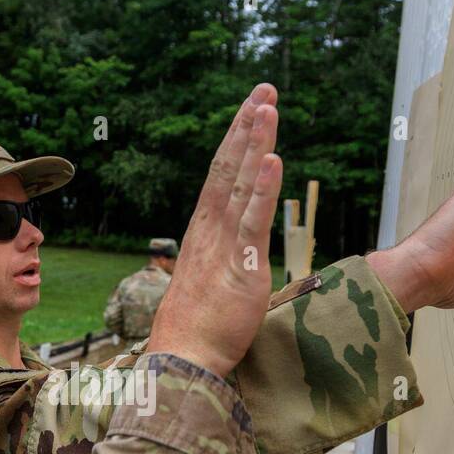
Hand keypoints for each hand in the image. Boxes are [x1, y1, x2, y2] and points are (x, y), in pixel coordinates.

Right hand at [148, 84, 282, 378]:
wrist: (181, 363)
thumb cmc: (194, 335)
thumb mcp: (208, 290)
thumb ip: (221, 269)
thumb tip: (230, 265)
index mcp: (201, 237)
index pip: (219, 180)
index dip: (235, 144)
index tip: (249, 113)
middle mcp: (208, 234)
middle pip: (227, 169)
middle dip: (246, 127)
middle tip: (263, 90)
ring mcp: (222, 248)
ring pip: (239, 185)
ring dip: (254, 143)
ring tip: (267, 107)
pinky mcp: (241, 269)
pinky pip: (252, 221)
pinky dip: (263, 189)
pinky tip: (272, 158)